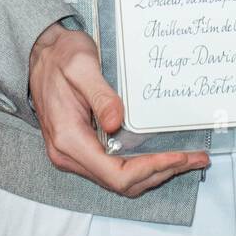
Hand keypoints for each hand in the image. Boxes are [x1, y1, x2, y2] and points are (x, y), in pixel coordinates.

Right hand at [28, 21, 209, 195]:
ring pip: (120, 179)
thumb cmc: (60, 56)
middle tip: (195, 158)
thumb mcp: (81, 66)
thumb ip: (100, 95)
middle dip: (161, 172)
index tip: (179, 156)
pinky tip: (162, 153)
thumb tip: (117, 123)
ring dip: (155, 172)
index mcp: (69, 139)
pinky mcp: (82, 147)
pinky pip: (115, 167)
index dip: (151, 169)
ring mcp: (75, 154)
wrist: (41, 53)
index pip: (116, 173)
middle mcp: (69, 154)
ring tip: (187, 158)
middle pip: (122, 182)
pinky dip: (142, 165)